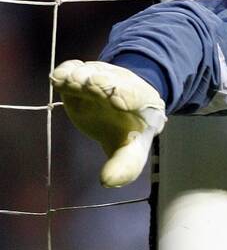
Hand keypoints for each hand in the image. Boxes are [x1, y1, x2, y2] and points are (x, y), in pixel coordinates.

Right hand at [50, 59, 165, 187]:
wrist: (123, 111)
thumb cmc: (131, 134)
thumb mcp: (131, 152)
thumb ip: (123, 167)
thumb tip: (106, 182)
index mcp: (144, 103)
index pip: (135, 96)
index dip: (125, 96)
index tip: (116, 101)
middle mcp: (122, 85)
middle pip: (110, 80)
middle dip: (99, 83)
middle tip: (87, 85)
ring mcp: (101, 77)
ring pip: (90, 71)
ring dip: (80, 77)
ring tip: (70, 84)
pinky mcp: (81, 75)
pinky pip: (73, 67)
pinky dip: (65, 72)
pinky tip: (59, 81)